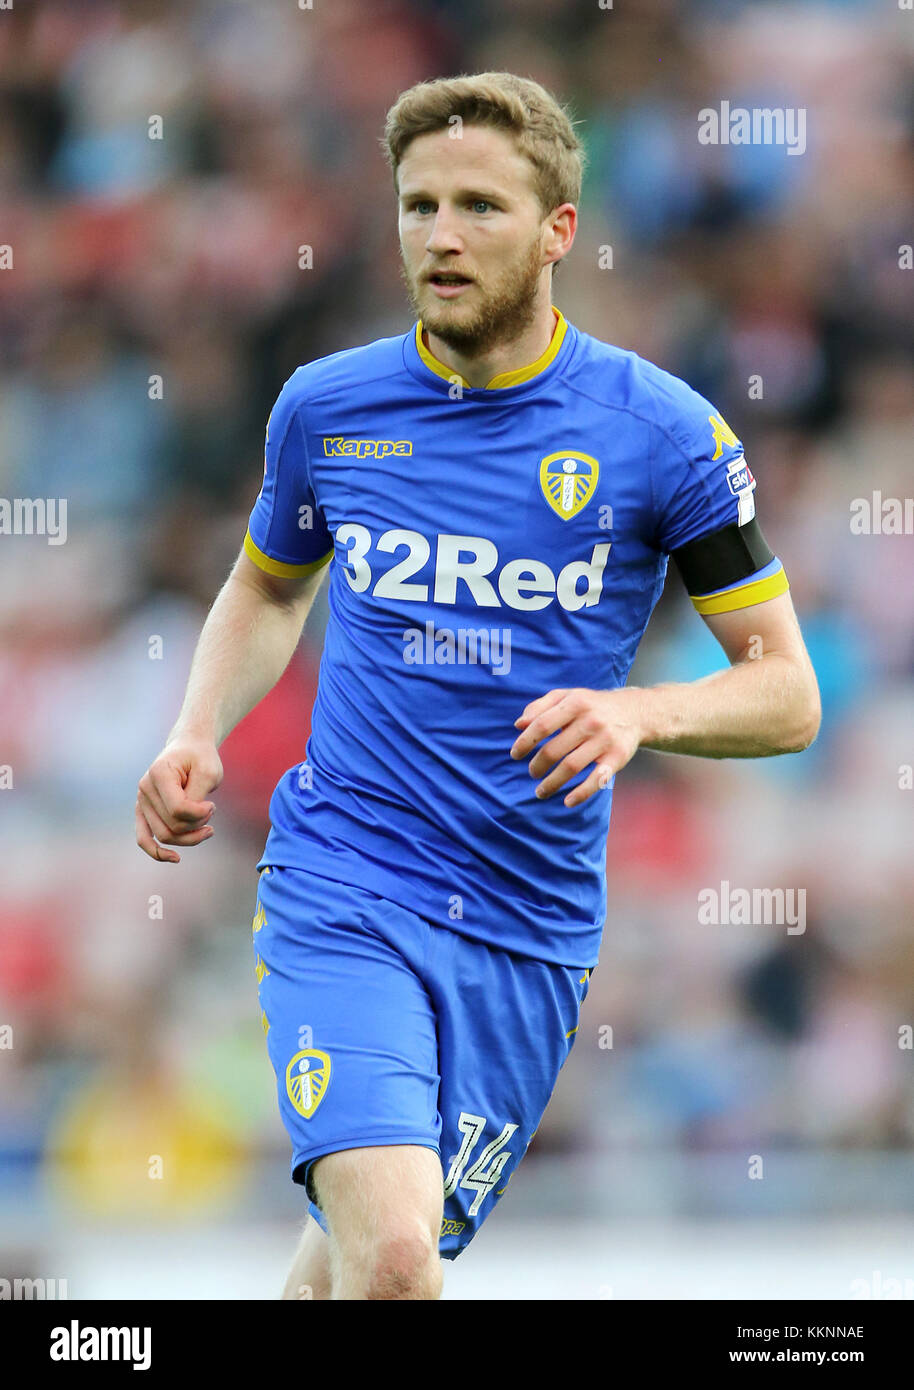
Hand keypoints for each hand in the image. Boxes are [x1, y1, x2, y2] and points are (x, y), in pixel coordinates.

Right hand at [136, 737, 223, 862]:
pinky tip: (175, 858)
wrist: (189, 747)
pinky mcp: (143, 811)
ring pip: (163, 836)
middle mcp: (145, 788)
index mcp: (159, 774)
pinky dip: (157, 852)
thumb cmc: (201, 758)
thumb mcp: (208, 772)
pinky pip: (144, 838)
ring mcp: (141, 801)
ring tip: (207, 828)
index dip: (200, 814)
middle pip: (172, 826)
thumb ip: (197, 797)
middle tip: (211, 810)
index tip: (213, 805)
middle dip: (198, 824)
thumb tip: (188, 822)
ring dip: (189, 837)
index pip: (178, 809)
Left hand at [510, 687, 645, 806]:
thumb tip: (518, 725)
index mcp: (575, 703)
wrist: (635, 712)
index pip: (542, 725)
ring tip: (541, 791)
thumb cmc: (592, 705)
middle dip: (537, 766)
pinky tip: (567, 802)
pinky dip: (581, 794)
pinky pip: (596, 780)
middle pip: (554, 750)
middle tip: (532, 773)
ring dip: (552, 783)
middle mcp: (591, 721)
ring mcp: (605, 741)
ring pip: (571, 767)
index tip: (515, 754)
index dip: (525, 742)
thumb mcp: (568, 696)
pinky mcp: (617, 758)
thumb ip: (540, 706)